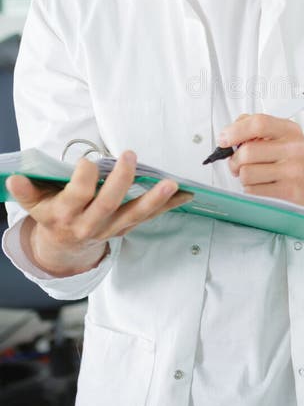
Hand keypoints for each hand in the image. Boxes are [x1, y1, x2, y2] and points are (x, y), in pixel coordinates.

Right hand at [6, 151, 193, 275]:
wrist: (62, 248)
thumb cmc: (50, 215)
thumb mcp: (35, 204)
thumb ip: (27, 191)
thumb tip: (14, 179)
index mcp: (65, 215)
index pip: (77, 196)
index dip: (83, 179)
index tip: (87, 162)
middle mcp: (89, 225)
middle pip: (108, 204)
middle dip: (121, 181)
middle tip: (130, 156)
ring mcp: (110, 228)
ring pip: (134, 215)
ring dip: (154, 199)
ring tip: (170, 183)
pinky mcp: (126, 228)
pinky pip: (149, 217)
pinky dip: (168, 206)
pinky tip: (185, 194)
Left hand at [221, 114, 303, 216]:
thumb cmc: (294, 163)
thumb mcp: (283, 139)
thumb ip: (257, 130)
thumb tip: (230, 134)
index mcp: (290, 131)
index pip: (259, 123)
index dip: (236, 130)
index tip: (224, 139)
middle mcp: (293, 149)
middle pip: (247, 151)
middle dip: (235, 160)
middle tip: (238, 164)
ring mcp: (292, 170)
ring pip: (246, 173)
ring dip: (244, 177)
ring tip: (255, 176)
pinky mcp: (288, 191)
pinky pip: (253, 190)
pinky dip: (251, 190)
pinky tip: (263, 186)